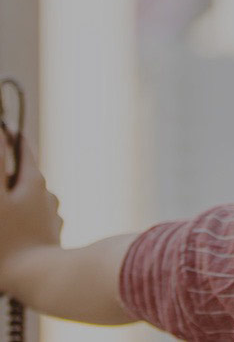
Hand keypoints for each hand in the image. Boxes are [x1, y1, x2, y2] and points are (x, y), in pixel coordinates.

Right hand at [0, 137, 62, 288]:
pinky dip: (22, 219)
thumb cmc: (9, 238)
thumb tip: (0, 136)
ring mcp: (51, 216)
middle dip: (10, 175)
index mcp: (34, 182)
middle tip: (4, 178)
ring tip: (6, 207)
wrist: (41, 278)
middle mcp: (48, 195)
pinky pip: (34, 221)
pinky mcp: (51, 237)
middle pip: (26, 177)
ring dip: (17, 198)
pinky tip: (14, 229)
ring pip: (31, 199)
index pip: (23, 150)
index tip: (6, 132)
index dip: (11, 140)